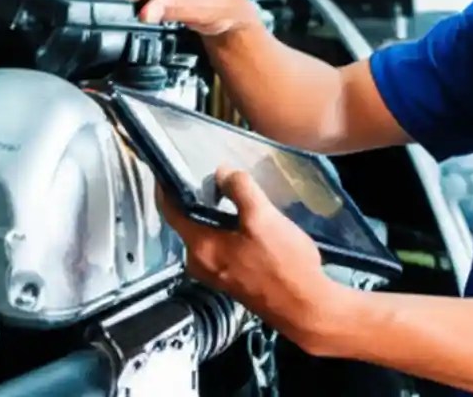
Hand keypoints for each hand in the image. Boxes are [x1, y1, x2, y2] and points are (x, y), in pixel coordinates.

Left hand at [157, 166, 348, 350]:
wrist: (305, 307)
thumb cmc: (283, 263)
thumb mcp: (263, 218)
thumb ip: (240, 189)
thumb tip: (222, 172)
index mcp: (200, 247)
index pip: (169, 210)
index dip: (167, 186)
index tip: (170, 165)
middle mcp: (200, 262)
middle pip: (188, 221)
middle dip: (197, 196)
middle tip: (214, 175)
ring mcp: (215, 272)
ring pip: (206, 232)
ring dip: (215, 213)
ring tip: (233, 193)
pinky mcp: (231, 278)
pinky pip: (219, 245)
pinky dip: (226, 229)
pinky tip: (246, 221)